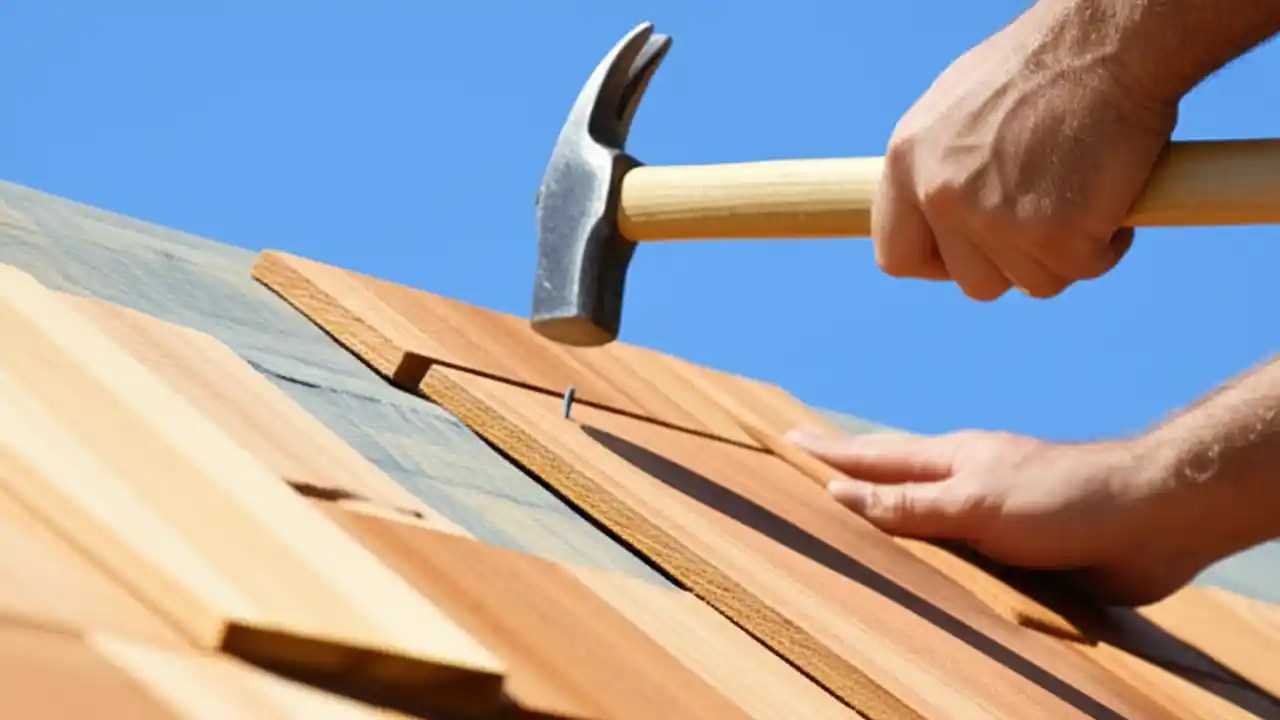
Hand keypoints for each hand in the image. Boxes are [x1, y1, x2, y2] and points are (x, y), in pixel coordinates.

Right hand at [785, 427, 1210, 604]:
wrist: (1149, 519)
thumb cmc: (1062, 499)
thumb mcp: (972, 502)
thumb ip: (907, 502)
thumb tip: (838, 492)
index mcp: (950, 458)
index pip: (874, 454)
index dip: (830, 450)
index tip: (788, 437)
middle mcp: (966, 479)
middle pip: (896, 472)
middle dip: (852, 467)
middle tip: (813, 461)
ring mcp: (994, 508)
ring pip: (927, 508)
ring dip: (890, 505)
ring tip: (856, 506)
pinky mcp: (1021, 543)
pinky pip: (961, 545)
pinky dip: (931, 544)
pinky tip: (931, 558)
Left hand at [873, 2, 1177, 299]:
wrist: (1107, 42)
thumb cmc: (1044, 67)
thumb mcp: (959, 110)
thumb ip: (940, 169)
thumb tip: (939, 219)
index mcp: (906, 161)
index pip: (897, 255)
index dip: (940, 263)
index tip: (974, 252)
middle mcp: (939, 195)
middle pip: (974, 280)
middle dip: (1015, 261)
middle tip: (1048, 216)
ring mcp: (993, 220)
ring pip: (1032, 282)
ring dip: (1064, 252)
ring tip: (1081, 194)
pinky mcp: (1053, 236)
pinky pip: (1081, 269)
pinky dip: (1106, 245)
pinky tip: (1111, 196)